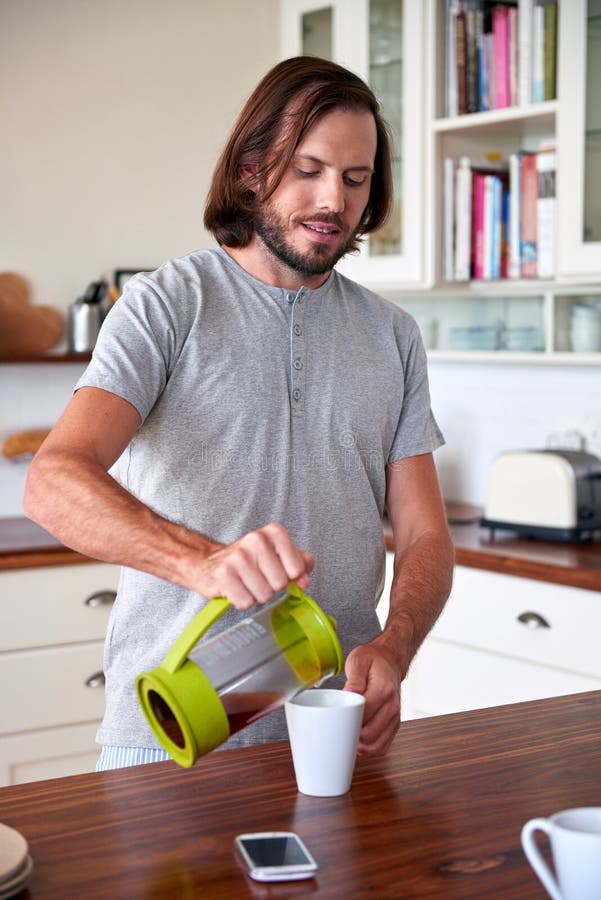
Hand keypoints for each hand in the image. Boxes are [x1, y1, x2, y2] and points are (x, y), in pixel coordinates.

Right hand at [193, 522, 313, 609]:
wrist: (209, 563)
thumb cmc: (249, 560)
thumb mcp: (278, 554)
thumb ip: (300, 564)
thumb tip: (304, 581)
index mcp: (274, 533)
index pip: (297, 568)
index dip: (290, 576)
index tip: (277, 570)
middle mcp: (256, 540)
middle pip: (280, 584)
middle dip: (271, 586)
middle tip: (257, 576)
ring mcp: (239, 557)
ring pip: (264, 595)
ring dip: (255, 594)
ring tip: (246, 582)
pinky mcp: (224, 574)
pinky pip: (246, 602)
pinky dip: (241, 601)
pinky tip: (235, 588)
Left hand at [343, 642, 400, 756]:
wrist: (390, 661)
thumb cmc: (373, 661)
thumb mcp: (359, 661)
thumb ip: (354, 680)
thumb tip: (347, 696)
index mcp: (383, 690)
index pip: (364, 715)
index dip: (347, 721)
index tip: (335, 721)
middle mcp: (391, 707)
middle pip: (369, 735)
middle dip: (350, 735)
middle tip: (337, 728)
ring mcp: (394, 719)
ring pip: (375, 746)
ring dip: (359, 746)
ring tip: (346, 736)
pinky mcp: (393, 726)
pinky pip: (381, 747)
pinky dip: (368, 749)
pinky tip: (358, 742)